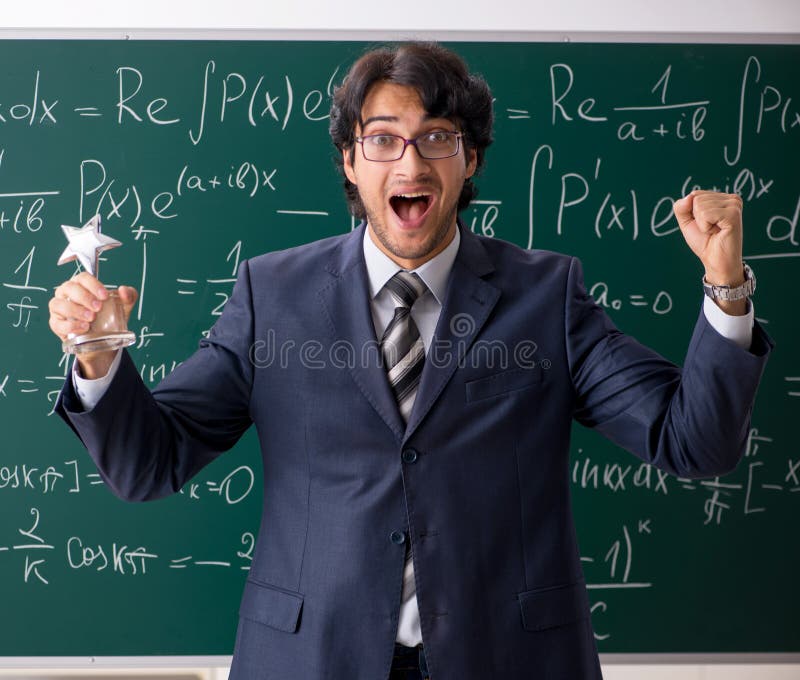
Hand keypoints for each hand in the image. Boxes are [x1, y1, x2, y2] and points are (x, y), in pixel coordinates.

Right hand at [48, 272, 137, 377]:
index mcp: (82, 285)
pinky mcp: (56, 324)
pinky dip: (70, 325)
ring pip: (58, 303)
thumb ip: (129, 296)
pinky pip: (58, 323)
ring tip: (91, 318)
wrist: (103, 340)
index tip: (104, 295)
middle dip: (84, 297)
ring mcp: (59, 308)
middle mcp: (67, 293)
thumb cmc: (108, 317)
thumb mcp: (123, 306)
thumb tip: (124, 290)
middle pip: (69, 287)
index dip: (93, 285)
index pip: (83, 277)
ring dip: (75, 310)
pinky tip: (84, 328)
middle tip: (98, 307)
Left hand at [673, 190, 746, 315]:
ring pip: (700, 205)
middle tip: (710, 229)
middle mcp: (731, 198)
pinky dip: (705, 226)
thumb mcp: (687, 222)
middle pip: (696, 198)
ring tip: (714, 231)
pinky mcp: (734, 214)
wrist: (715, 260)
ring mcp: (734, 205)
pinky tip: (717, 232)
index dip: (692, 213)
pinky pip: (706, 214)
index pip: (694, 194)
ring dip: (702, 223)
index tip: (705, 224)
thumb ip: (681, 207)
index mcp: (721, 198)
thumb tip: (689, 197)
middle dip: (697, 218)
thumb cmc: (704, 242)